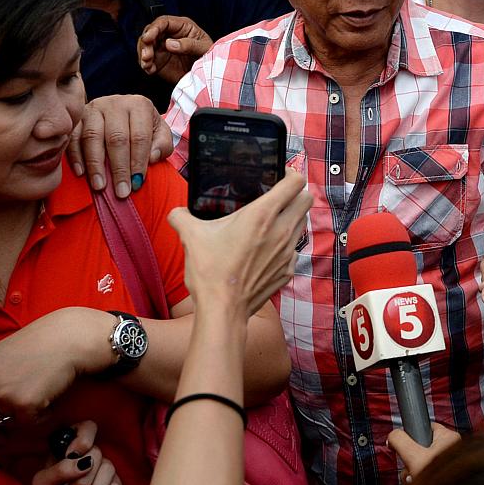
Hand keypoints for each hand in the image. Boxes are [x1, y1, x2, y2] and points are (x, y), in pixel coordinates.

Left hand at [0, 308, 110, 423]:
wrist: (68, 338)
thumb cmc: (42, 345)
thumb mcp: (5, 357)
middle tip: (2, 439)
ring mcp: (1, 393)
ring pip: (8, 423)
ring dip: (24, 417)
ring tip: (39, 395)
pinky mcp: (23, 403)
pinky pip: (30, 423)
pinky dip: (42, 415)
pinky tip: (50, 395)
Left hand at [29, 420, 122, 484]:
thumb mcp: (42, 484)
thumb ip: (59, 470)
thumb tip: (84, 463)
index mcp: (70, 446)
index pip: (88, 427)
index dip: (83, 440)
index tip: (71, 456)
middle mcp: (89, 454)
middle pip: (98, 452)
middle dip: (83, 477)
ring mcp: (103, 468)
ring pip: (110, 469)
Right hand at [66, 94, 173, 196]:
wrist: (123, 113)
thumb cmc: (142, 126)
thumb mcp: (159, 132)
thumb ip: (162, 145)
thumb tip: (152, 158)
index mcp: (139, 105)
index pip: (140, 136)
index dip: (138, 162)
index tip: (136, 183)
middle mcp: (115, 104)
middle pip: (116, 138)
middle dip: (118, 168)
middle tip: (120, 192)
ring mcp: (94, 108)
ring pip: (92, 137)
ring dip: (95, 165)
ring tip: (100, 186)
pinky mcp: (78, 116)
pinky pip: (73, 137)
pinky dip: (76, 156)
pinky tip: (81, 173)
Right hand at [137, 14, 213, 81]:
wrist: (209, 74)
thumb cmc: (210, 56)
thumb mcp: (203, 48)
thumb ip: (188, 45)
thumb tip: (169, 43)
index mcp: (181, 26)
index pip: (163, 22)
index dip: (153, 29)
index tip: (148, 38)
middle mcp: (169, 35)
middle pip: (150, 33)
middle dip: (145, 44)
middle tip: (147, 55)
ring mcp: (162, 48)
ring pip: (145, 46)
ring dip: (143, 54)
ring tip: (147, 64)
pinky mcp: (159, 60)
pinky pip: (147, 61)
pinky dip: (145, 65)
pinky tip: (150, 70)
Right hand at [166, 171, 312, 317]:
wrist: (223, 310)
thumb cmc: (210, 272)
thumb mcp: (190, 237)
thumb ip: (181, 217)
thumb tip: (177, 214)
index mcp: (262, 215)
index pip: (295, 183)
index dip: (291, 174)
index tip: (280, 175)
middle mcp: (281, 231)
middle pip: (307, 200)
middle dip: (296, 194)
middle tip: (278, 196)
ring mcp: (288, 253)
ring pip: (302, 224)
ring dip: (292, 218)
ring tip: (272, 221)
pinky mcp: (287, 271)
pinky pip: (294, 249)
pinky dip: (285, 244)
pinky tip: (266, 249)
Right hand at [388, 422, 460, 482]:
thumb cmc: (441, 483)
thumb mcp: (413, 456)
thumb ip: (399, 440)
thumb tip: (392, 436)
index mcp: (450, 438)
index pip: (426, 427)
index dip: (412, 436)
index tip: (405, 446)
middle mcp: (452, 450)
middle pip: (420, 448)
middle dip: (410, 461)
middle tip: (411, 468)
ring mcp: (448, 465)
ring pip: (422, 463)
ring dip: (413, 473)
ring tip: (416, 480)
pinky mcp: (445, 479)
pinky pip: (427, 475)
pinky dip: (420, 481)